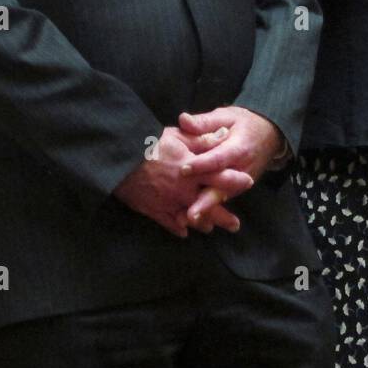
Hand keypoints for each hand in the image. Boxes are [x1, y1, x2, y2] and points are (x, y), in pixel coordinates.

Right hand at [112, 126, 252, 237]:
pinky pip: (169, 223)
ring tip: (211, 228)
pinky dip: (178, 228)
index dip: (235, 181)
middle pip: (209, 206)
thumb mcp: (178, 136)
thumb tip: (223, 136)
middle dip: (224, 217)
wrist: (119, 160)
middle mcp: (184, 190)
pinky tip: (184, 231)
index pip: (220, 177)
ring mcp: (169, 203)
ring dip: (202, 223)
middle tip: (235, 226)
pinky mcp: (154, 210)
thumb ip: (201, 139)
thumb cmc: (148, 143)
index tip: (248, 182)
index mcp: (192, 169)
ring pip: (190, 219)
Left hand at [178, 106, 285, 227]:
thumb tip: (182, 120)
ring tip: (187, 220)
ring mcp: (242, 182)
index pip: (219, 158)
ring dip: (206, 211)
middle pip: (223, 188)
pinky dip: (210, 211)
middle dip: (206, 202)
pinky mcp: (238, 188)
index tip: (183, 169)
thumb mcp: (226, 115)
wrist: (270, 133)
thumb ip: (204, 121)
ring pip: (222, 198)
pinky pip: (223, 199)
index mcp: (239, 147)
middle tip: (190, 214)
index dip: (201, 165)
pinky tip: (194, 219)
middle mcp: (242, 169)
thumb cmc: (244, 123)